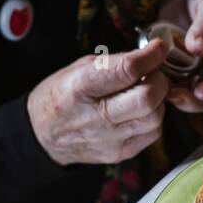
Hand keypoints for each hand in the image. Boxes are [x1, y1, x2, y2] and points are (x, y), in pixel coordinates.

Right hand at [27, 40, 170, 164]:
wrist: (42, 133)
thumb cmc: (63, 93)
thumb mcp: (80, 67)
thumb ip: (117, 62)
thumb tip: (153, 55)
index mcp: (81, 87)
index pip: (128, 70)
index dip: (151, 56)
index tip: (158, 48)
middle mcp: (95, 117)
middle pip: (148, 99)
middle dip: (160, 80)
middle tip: (153, 73)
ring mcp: (108, 140)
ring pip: (155, 118)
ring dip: (158, 100)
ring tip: (145, 92)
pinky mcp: (119, 154)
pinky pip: (152, 134)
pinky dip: (153, 118)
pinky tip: (139, 111)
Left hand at [157, 0, 202, 113]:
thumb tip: (197, 49)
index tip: (202, 91)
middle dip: (192, 99)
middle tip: (174, 94)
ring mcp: (197, 70)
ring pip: (187, 93)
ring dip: (173, 94)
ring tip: (158, 86)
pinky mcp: (177, 66)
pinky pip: (170, 80)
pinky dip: (160, 82)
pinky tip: (148, 76)